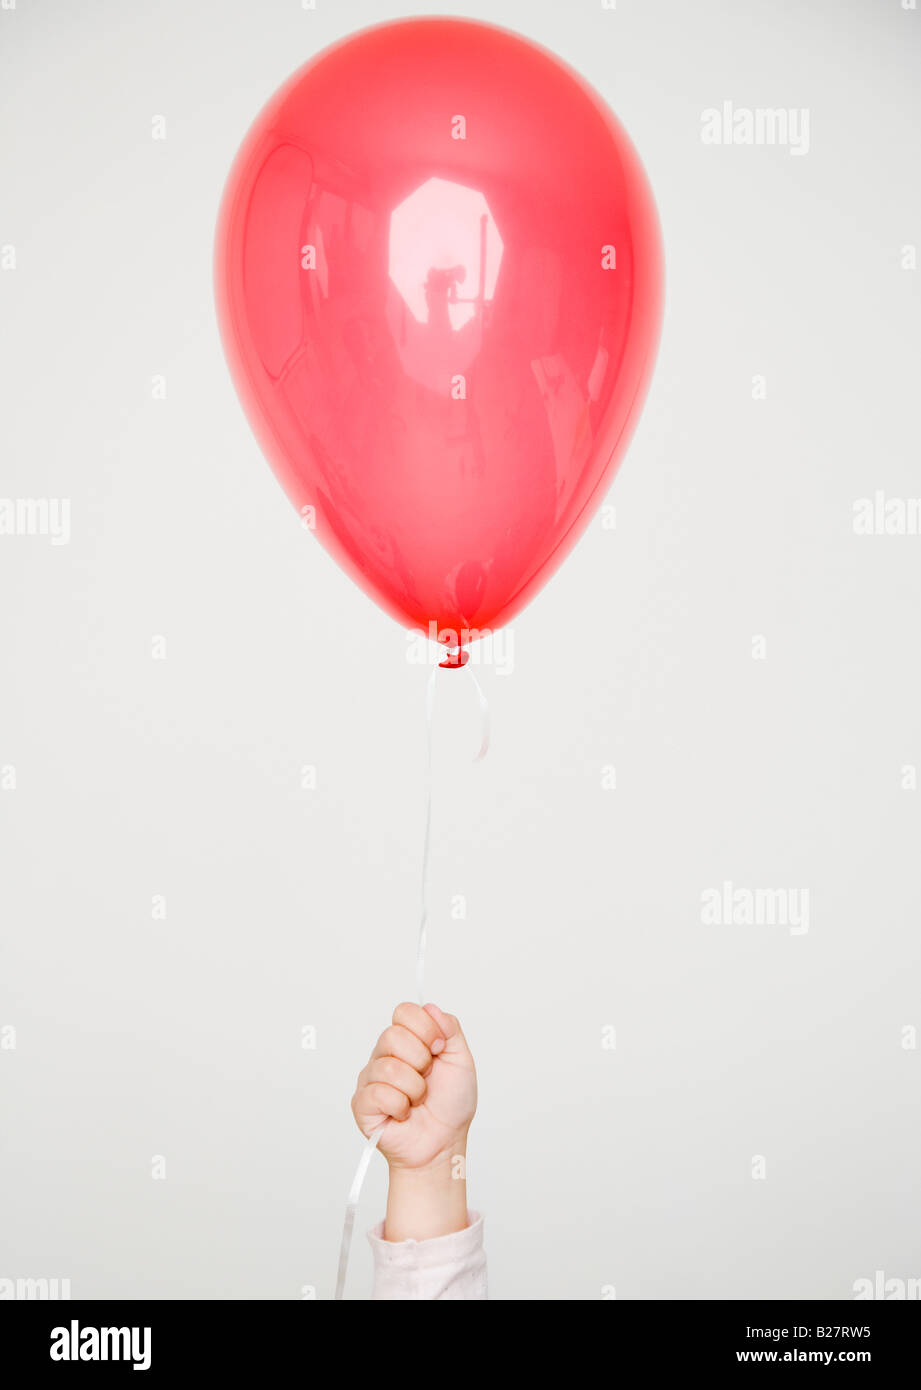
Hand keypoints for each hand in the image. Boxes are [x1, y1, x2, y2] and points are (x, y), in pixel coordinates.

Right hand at [351, 1002, 476, 1171]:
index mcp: (409, 1040)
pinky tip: (404, 1113)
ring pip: (388, 1067)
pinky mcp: (362, 1103)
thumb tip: (431, 1008)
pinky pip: (379, 1093)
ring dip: (414, 1088)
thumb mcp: (461, 1062)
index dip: (425, 1027)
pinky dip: (400, 1106)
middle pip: (392, 1035)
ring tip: (417, 1100)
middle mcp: (386, 1055)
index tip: (439, 1048)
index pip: (404, 1012)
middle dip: (421, 1060)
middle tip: (427, 1078)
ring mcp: (371, 1078)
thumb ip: (450, 1029)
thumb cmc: (450, 1106)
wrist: (443, 1144)